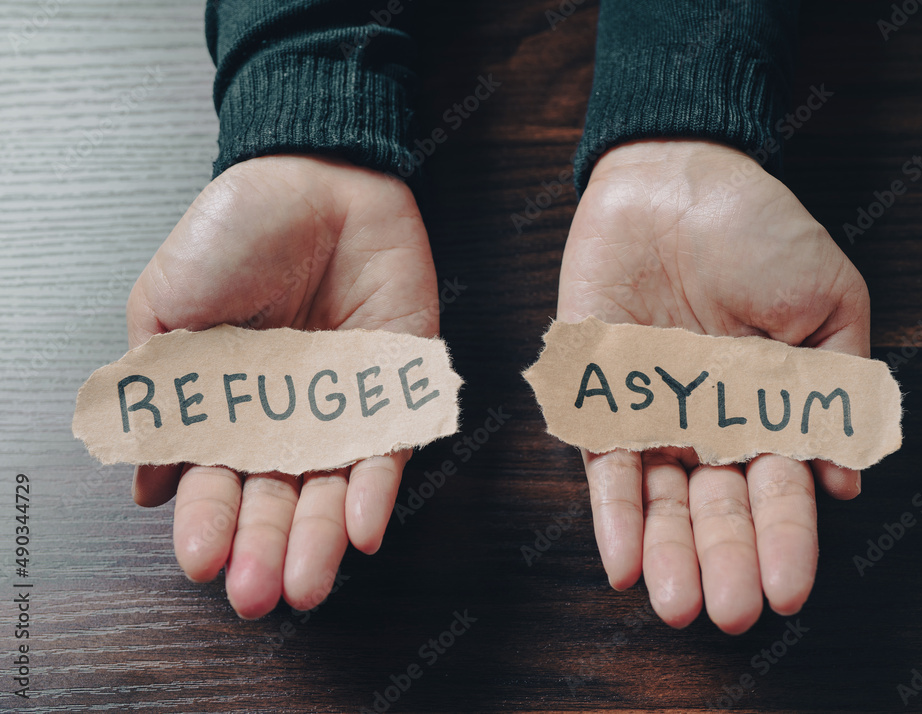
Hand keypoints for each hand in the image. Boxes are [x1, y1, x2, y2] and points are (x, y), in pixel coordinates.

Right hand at [127, 155, 437, 618]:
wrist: (314, 174)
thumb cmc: (236, 231)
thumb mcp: (168, 308)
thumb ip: (157, 395)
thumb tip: (148, 486)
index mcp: (227, 404)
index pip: (217, 480)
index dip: (208, 521)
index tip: (202, 558)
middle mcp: (286, 415)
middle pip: (277, 497)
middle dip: (267, 547)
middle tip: (259, 594)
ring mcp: (343, 404)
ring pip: (334, 488)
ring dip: (323, 537)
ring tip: (309, 582)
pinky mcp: (397, 384)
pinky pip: (391, 445)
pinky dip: (379, 487)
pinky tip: (367, 529)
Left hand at [558, 140, 868, 633]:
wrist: (675, 176)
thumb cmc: (758, 230)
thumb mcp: (828, 301)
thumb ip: (835, 388)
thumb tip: (846, 480)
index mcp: (768, 408)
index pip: (779, 488)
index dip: (785, 540)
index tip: (788, 591)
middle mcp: (708, 424)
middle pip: (716, 507)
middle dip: (723, 559)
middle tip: (727, 611)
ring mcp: (651, 413)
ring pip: (658, 500)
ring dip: (667, 552)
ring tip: (676, 604)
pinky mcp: (597, 396)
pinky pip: (602, 463)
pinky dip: (610, 511)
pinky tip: (621, 561)